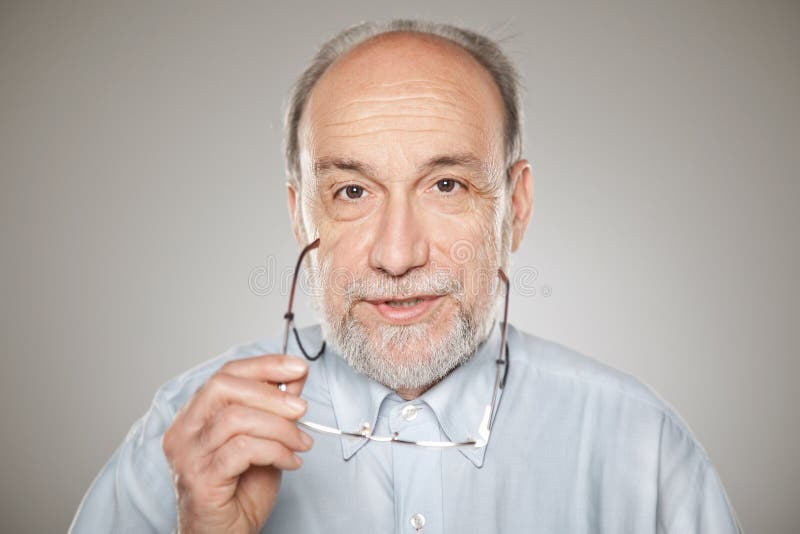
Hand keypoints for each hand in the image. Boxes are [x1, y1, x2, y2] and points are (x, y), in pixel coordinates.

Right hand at [162, 354, 312, 532]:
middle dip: (271, 393)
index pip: (226, 374)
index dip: (264, 365)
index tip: (298, 367)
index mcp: (194, 416)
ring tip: (301, 443)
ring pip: (236, 418)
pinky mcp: (200, 479)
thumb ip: (274, 409)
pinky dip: (275, 451)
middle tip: (302, 409)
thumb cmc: (240, 490)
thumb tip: (296, 376)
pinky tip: (291, 461)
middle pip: (224, 387)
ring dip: (279, 427)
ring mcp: (188, 455)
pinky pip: (243, 450)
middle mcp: (184, 431)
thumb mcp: (264, 440)